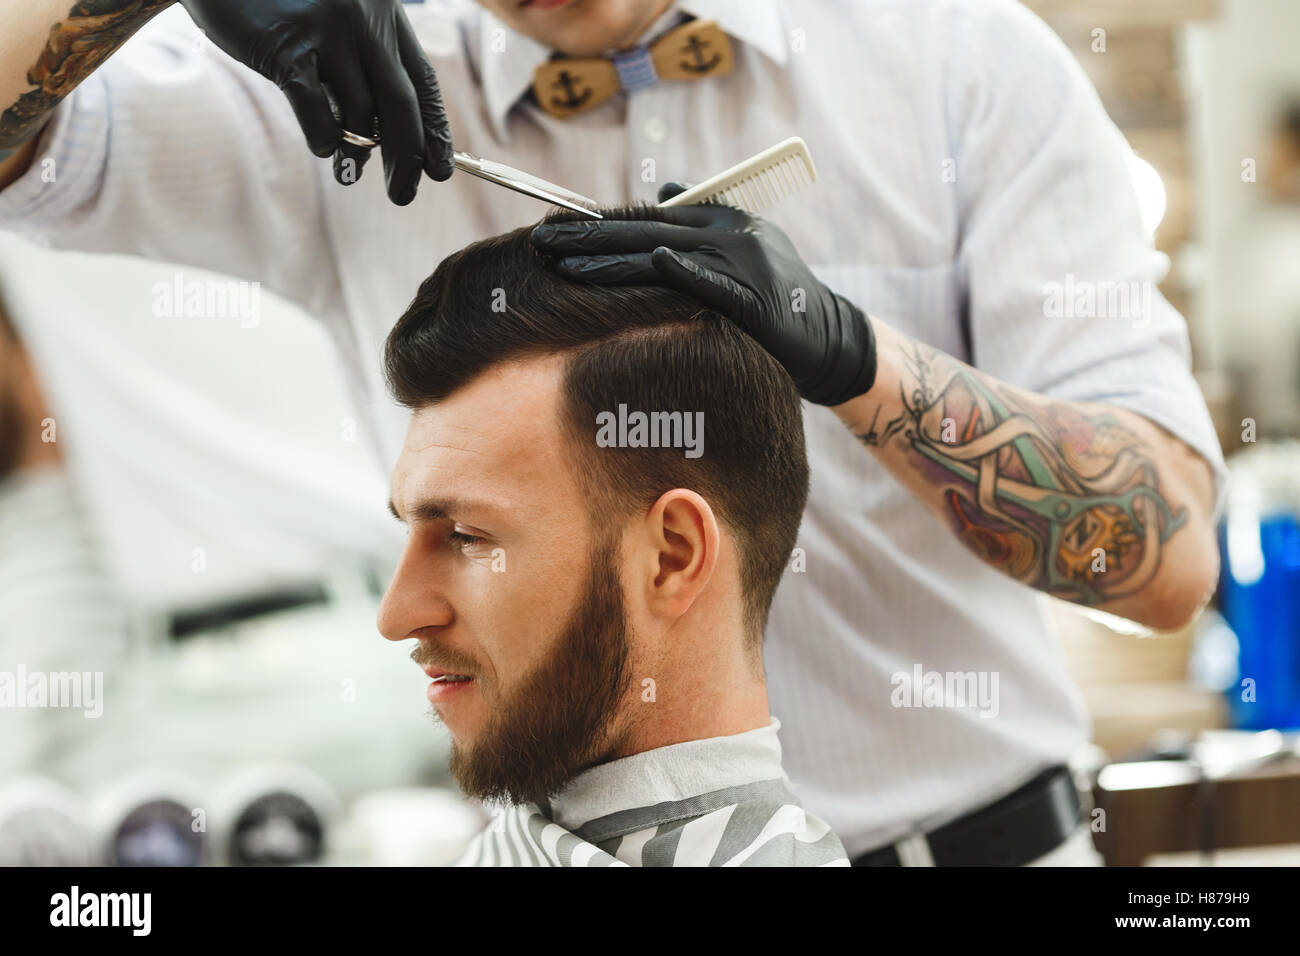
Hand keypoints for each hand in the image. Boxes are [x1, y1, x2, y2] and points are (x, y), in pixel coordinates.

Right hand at [180, 0, 453, 203]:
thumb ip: (362, 70)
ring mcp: (329, 31)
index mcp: (384, 13)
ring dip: (358, 156)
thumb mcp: (336, 26)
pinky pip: (318, 115)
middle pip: (402, 106)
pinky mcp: (289, 48)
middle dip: (407, 159)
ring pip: (362, 116)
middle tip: (403, 195)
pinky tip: (325, 150)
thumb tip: (385, 141)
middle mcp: (364, 20)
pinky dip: (324, 141)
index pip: (423, 81)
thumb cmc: (278, 4)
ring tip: (350, 175)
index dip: (435, 130)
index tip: (439, 169)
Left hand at [529, 183, 876, 404]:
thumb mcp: (746, 246)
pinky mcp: (757, 301)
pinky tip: (654, 262)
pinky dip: (686, 272)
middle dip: (591, 238)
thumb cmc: (776, 298)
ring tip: (566, 267)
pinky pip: (715, 284)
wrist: (828, 338)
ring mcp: (746, 266)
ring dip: (615, 260)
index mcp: (724, 220)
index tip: (556, 227)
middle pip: (649, 231)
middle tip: (542, 242)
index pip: (650, 217)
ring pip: (668, 255)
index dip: (601, 222)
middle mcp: (732, 235)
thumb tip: (666, 191)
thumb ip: (706, 218)